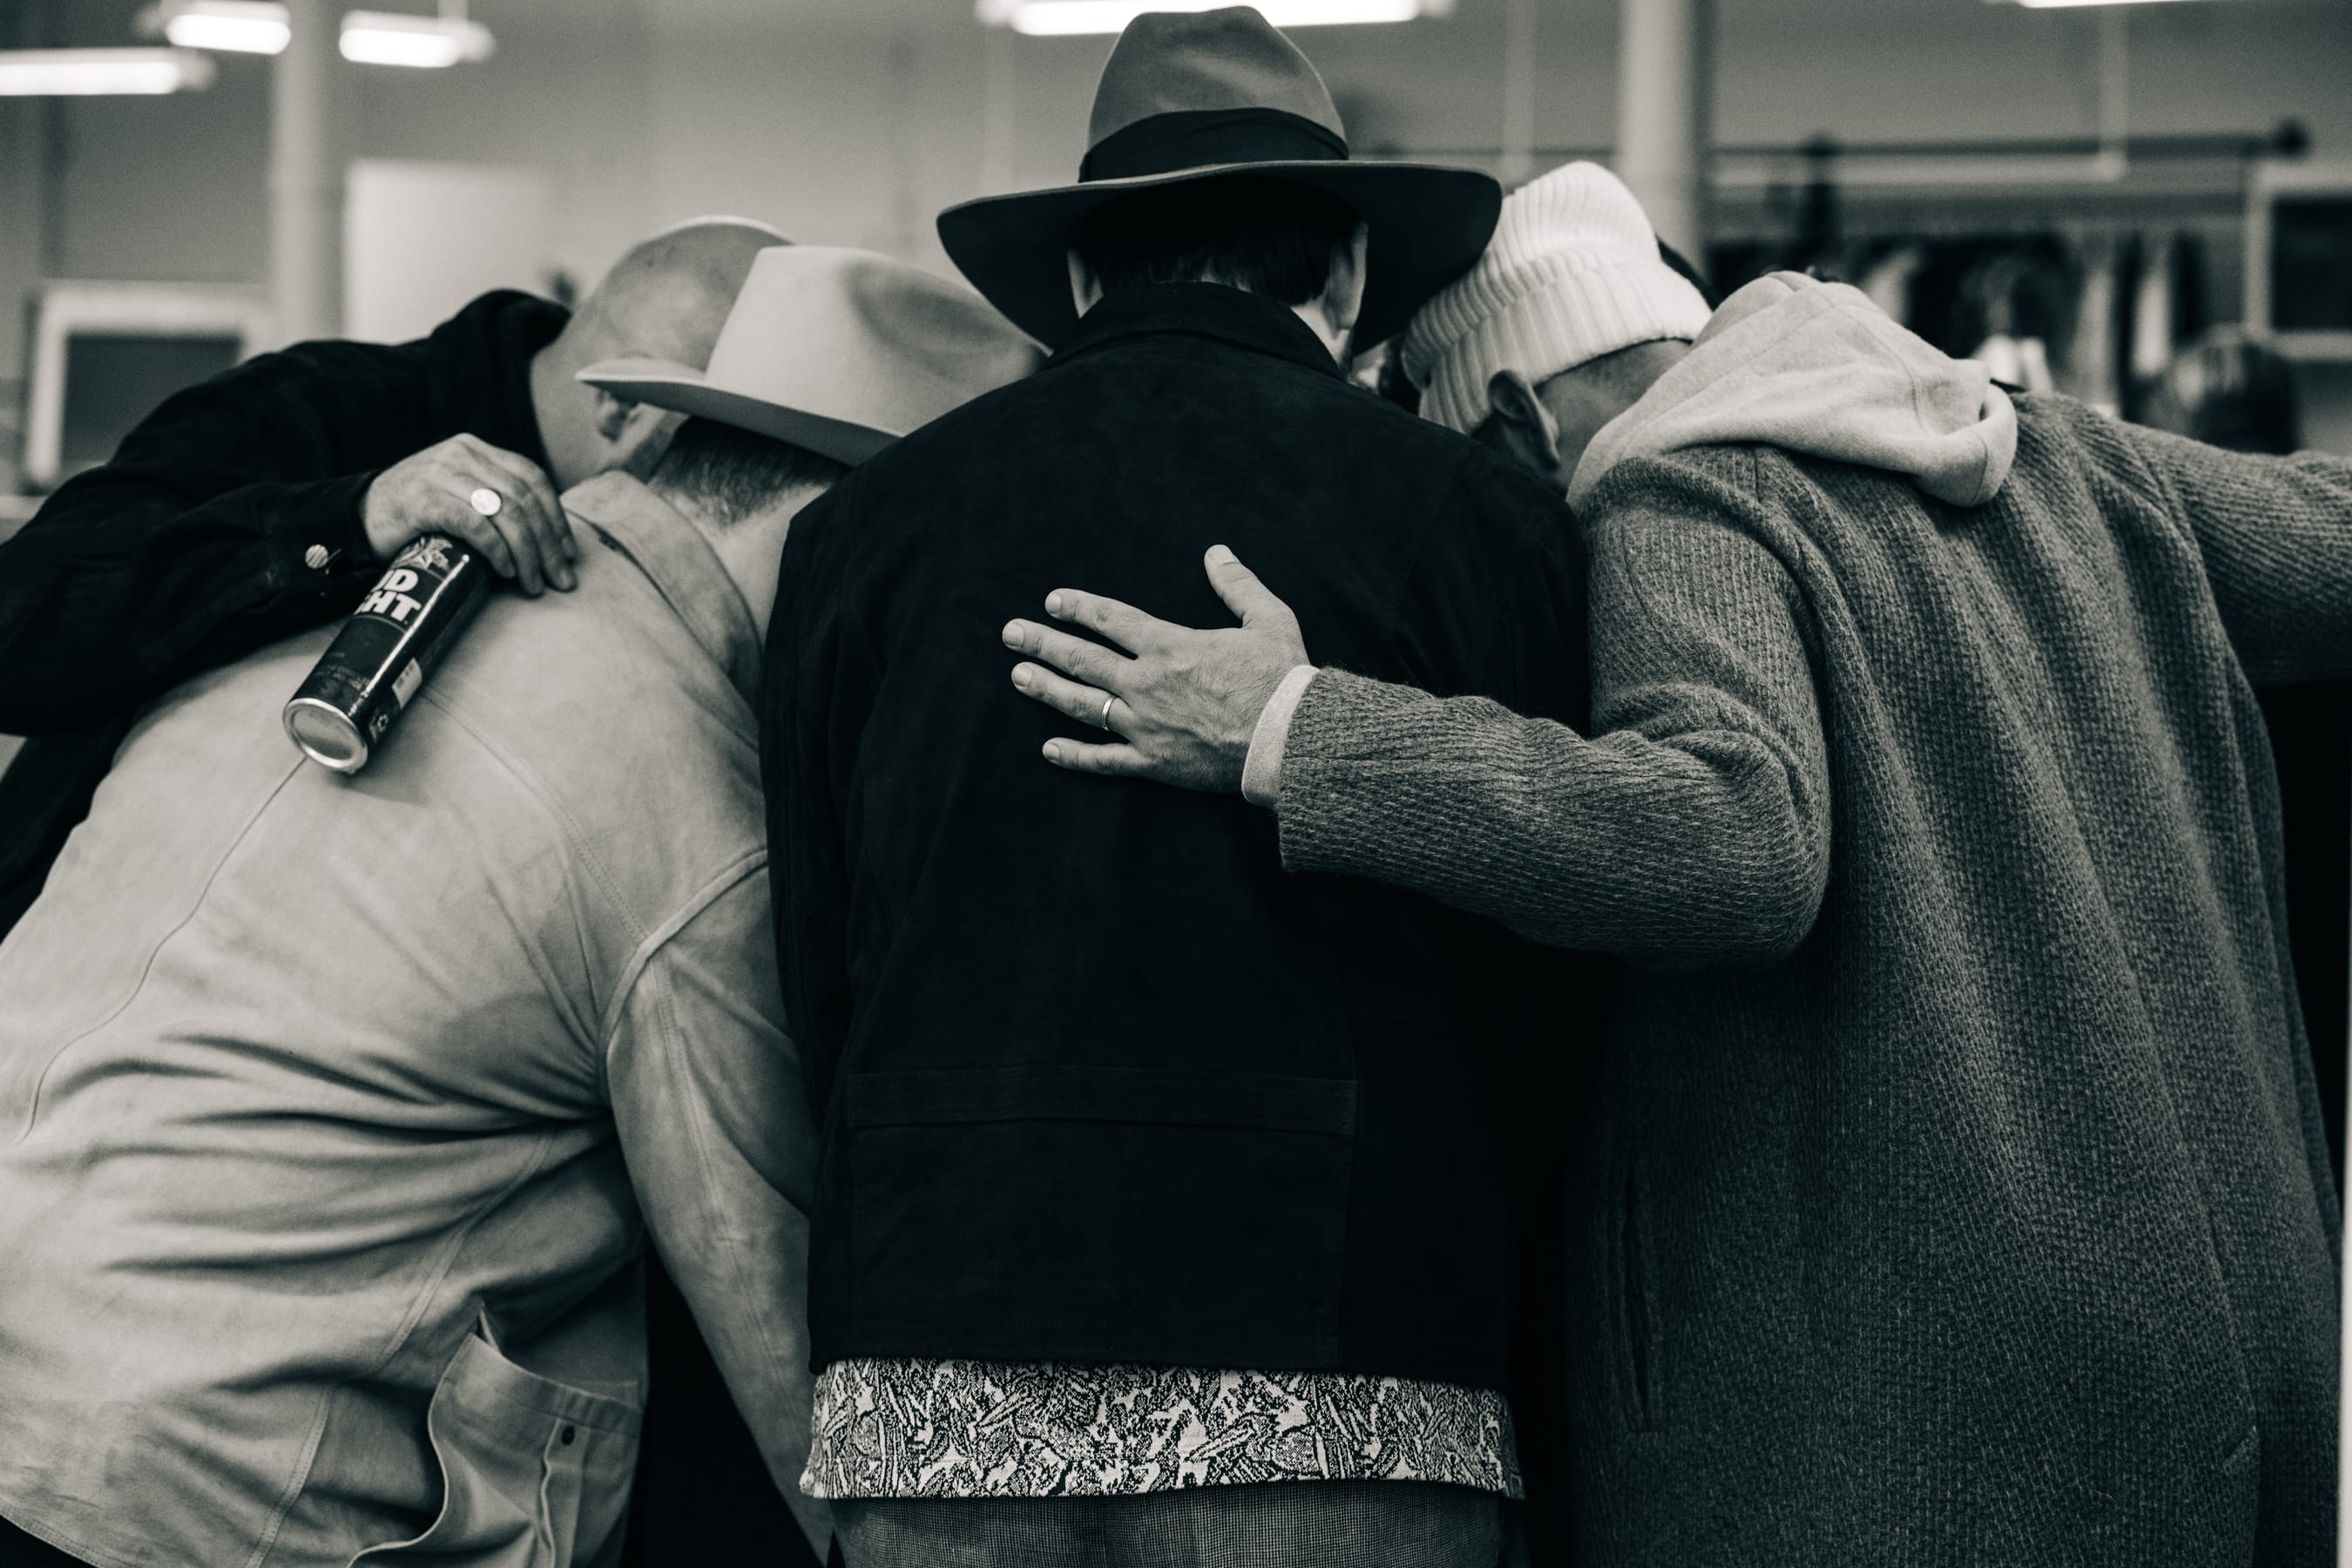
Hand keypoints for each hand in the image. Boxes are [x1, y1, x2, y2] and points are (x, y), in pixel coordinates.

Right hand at [362, 434, 576, 593]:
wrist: (356, 518)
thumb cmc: (417, 516)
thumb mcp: (461, 496)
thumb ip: (495, 502)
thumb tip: (548, 540)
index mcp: (476, 450)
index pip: (532, 478)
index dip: (556, 517)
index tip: (569, 553)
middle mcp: (461, 453)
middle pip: (524, 498)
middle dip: (548, 544)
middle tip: (560, 580)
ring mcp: (440, 473)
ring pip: (505, 511)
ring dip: (527, 553)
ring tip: (533, 584)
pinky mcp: (422, 498)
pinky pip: (473, 523)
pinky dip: (496, 549)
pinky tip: (504, 570)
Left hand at [1002, 544, 1308, 792]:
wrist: (1289, 739)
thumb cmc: (1282, 678)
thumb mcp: (1268, 618)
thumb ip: (1237, 585)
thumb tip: (1217, 552)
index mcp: (1170, 646)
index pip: (1111, 620)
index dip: (1079, 608)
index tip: (1052, 601)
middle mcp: (1147, 683)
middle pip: (1083, 659)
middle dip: (1043, 644)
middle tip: (1011, 634)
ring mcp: (1146, 725)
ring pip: (1084, 705)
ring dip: (1048, 689)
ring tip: (1019, 677)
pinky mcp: (1155, 762)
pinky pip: (1105, 760)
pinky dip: (1075, 756)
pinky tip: (1049, 749)